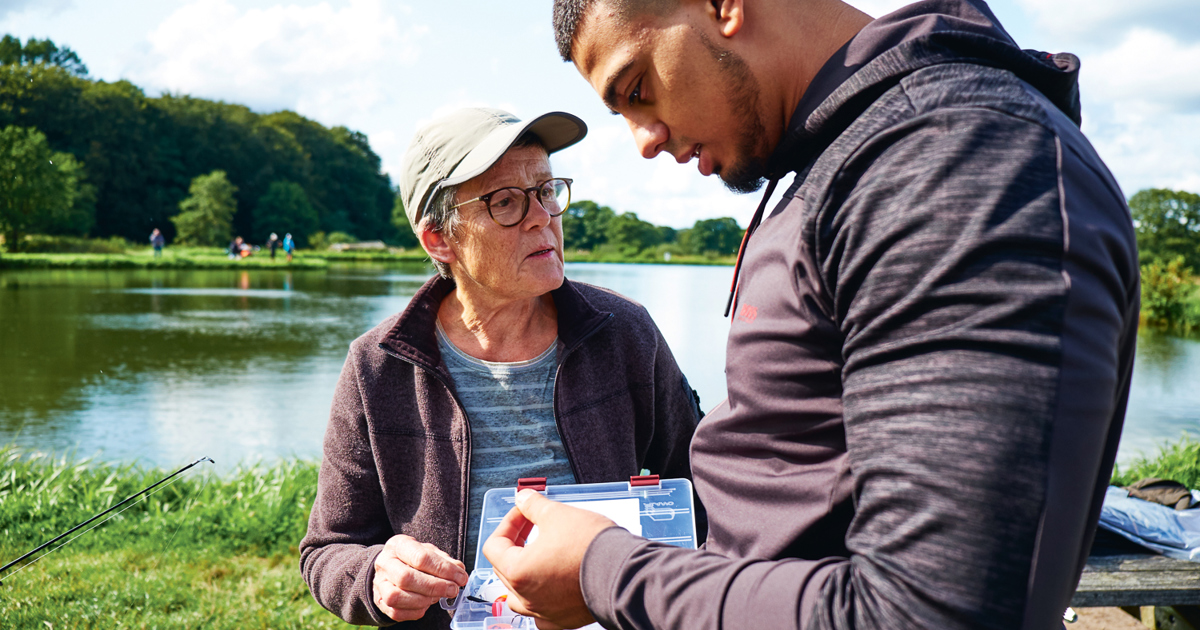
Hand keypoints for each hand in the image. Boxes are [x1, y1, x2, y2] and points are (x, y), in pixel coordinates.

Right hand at [372, 534, 468, 621]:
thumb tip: (460, 571)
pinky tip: (426, 604)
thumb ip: (444, 560)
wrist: (390, 567)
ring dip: (423, 600)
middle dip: (434, 586)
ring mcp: (379, 583)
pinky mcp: (379, 600)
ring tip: (437, 597)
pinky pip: (396, 612)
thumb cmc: (412, 558)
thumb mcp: (428, 551)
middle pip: (406, 578)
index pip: (421, 557)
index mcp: (398, 545)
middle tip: (452, 590)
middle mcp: (385, 563)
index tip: (460, 577)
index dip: (444, 569)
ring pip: (397, 597)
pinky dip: (415, 611)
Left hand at [483, 489, 616, 628]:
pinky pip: (542, 613)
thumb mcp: (557, 514)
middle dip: (517, 543)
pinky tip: (552, 585)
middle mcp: (527, 597)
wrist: (625, 573)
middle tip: (534, 525)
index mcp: (518, 571)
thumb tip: (524, 499)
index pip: (495, 545)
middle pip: (504, 568)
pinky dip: (542, 598)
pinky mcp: (565, 619)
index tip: (524, 512)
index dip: (509, 522)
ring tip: (539, 556)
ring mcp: (545, 612)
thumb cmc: (592, 548)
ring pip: (519, 596)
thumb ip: (533, 506)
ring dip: (524, 573)